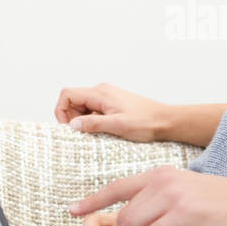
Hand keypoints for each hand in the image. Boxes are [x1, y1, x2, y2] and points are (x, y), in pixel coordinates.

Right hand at [53, 83, 169, 141]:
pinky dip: (91, 120)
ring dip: (82, 120)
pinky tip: (102, 131)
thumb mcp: (117, 126)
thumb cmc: (145, 122)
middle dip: (71, 117)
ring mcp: (107, 97)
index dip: (61, 110)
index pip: (67, 94)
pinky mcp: (112, 104)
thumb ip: (93, 123)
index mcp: (100, 93)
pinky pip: (93, 109)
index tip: (68, 128)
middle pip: (73, 100)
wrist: (165, 120)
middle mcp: (102, 91)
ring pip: (82, 106)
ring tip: (93, 133)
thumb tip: (72, 124)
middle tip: (81, 134)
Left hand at [69, 166, 226, 225]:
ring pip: (133, 225)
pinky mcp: (184, 214)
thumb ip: (169, 201)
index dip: (95, 199)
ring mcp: (174, 196)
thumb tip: (152, 216)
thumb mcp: (193, 196)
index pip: (120, 186)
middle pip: (124, 211)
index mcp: (165, 175)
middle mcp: (165, 181)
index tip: (74, 209)